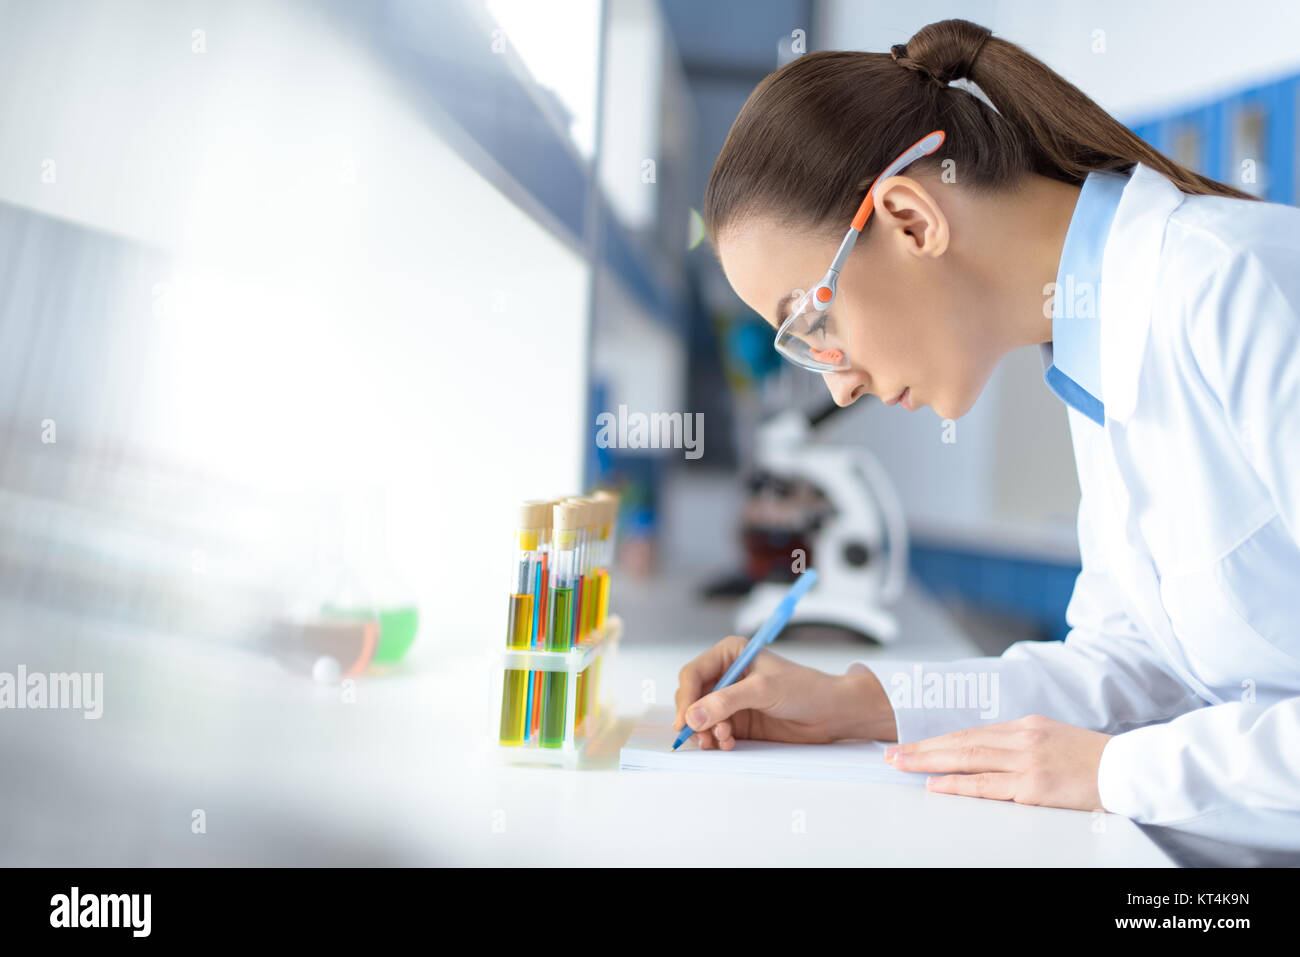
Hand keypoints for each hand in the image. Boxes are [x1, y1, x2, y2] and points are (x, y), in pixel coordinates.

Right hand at [673, 635, 896, 748]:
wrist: (832, 713)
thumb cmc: (804, 689)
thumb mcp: (763, 690)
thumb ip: (726, 702)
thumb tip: (692, 716)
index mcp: (729, 654)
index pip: (693, 674)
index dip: (686, 697)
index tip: (686, 720)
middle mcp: (726, 675)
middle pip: (691, 697)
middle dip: (694, 718)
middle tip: (703, 736)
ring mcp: (730, 700)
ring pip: (700, 718)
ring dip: (706, 732)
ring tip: (723, 740)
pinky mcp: (738, 721)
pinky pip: (713, 732)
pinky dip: (716, 740)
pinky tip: (729, 744)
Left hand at [884, 714, 1111, 810]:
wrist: (1130, 769)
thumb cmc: (1092, 760)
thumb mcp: (1051, 738)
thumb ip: (1019, 742)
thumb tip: (984, 752)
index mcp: (1024, 724)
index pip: (971, 732)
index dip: (938, 739)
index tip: (912, 744)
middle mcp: (1021, 737)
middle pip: (961, 741)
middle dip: (923, 748)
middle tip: (893, 754)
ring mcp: (1027, 760)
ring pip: (967, 758)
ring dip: (929, 762)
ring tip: (902, 765)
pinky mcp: (1034, 785)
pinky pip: (987, 785)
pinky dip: (957, 784)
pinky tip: (937, 785)